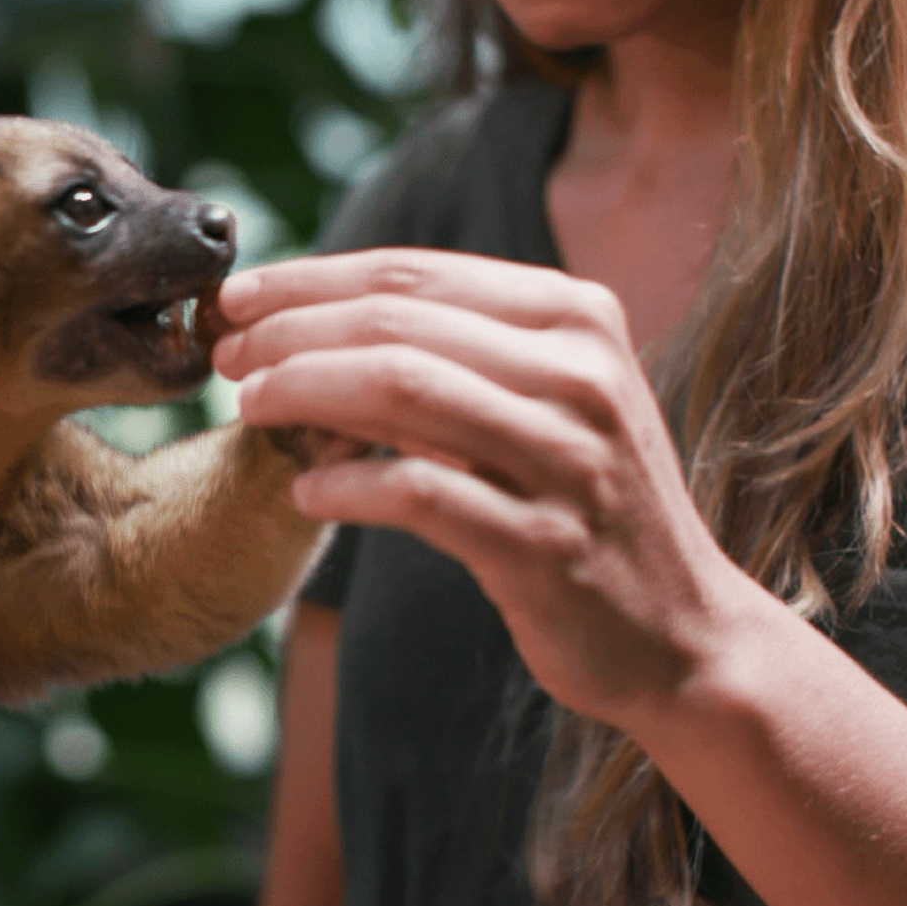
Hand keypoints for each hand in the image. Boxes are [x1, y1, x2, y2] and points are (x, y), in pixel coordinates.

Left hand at [213, 248, 768, 729]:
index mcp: (575, 317)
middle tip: (225, 355)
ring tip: (248, 408)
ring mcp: (569, 459)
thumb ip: (453, 352)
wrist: (682, 632)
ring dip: (303, 392)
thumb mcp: (540, 402)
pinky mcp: (544, 544)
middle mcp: (579, 374)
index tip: (236, 297)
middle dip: (289, 332)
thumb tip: (310, 316)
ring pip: (401, 391)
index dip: (308, 280)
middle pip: (395, 323)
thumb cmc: (582, 505)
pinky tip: (305, 491)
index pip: (411, 274)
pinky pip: (419, 495)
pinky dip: (346, 485)